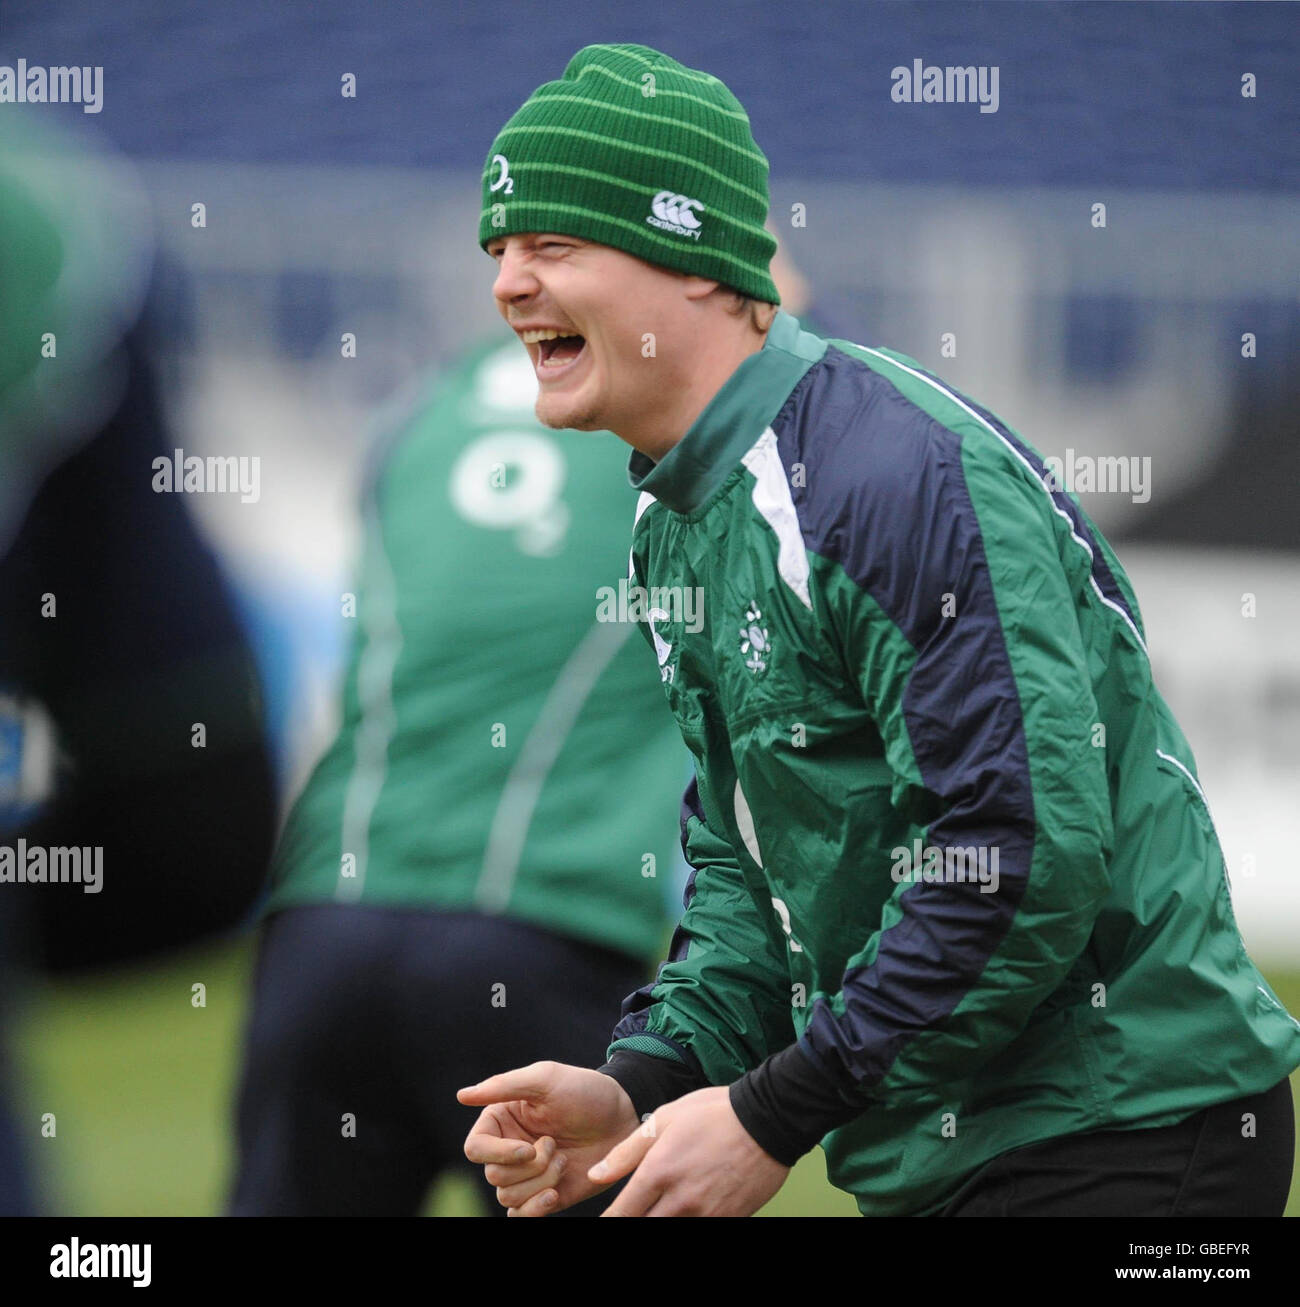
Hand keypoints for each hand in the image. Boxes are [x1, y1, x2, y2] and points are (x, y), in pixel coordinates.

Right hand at [459, 1061, 639, 1215]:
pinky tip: (554, 1195)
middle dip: (528, 1166)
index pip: (475, 1148)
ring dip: (539, 1182)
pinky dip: (534, 1210)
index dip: (498, 1154)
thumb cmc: (585, 1091)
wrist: (623, 1117)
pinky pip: (521, 1216)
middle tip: (555, 1145)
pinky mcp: (545, 1194)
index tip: (528, 1148)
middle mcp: (509, 1149)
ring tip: (563, 1161)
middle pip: (494, 1175)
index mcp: (502, 1120)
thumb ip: (504, 1086)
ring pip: (508, 1197)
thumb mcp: (545, 1079)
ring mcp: (527, 1175)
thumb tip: (462, 1095)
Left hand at [590, 1085, 790, 1216]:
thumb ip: (627, 1151)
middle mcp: (680, 1200)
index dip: (610, 1220)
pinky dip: (688, 1222)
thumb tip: (596, 1175)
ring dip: (661, 1220)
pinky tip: (686, 1208)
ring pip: (670, 1232)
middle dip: (635, 1221)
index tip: (607, 1219)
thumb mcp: (665, 1118)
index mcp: (659, 1172)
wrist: (768, 1120)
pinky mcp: (728, 1220)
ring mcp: (706, 1215)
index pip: (622, 1214)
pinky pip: (700, 1230)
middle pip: (644, 1227)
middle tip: (636, 1209)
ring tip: (662, 1206)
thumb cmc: (714, 1113)